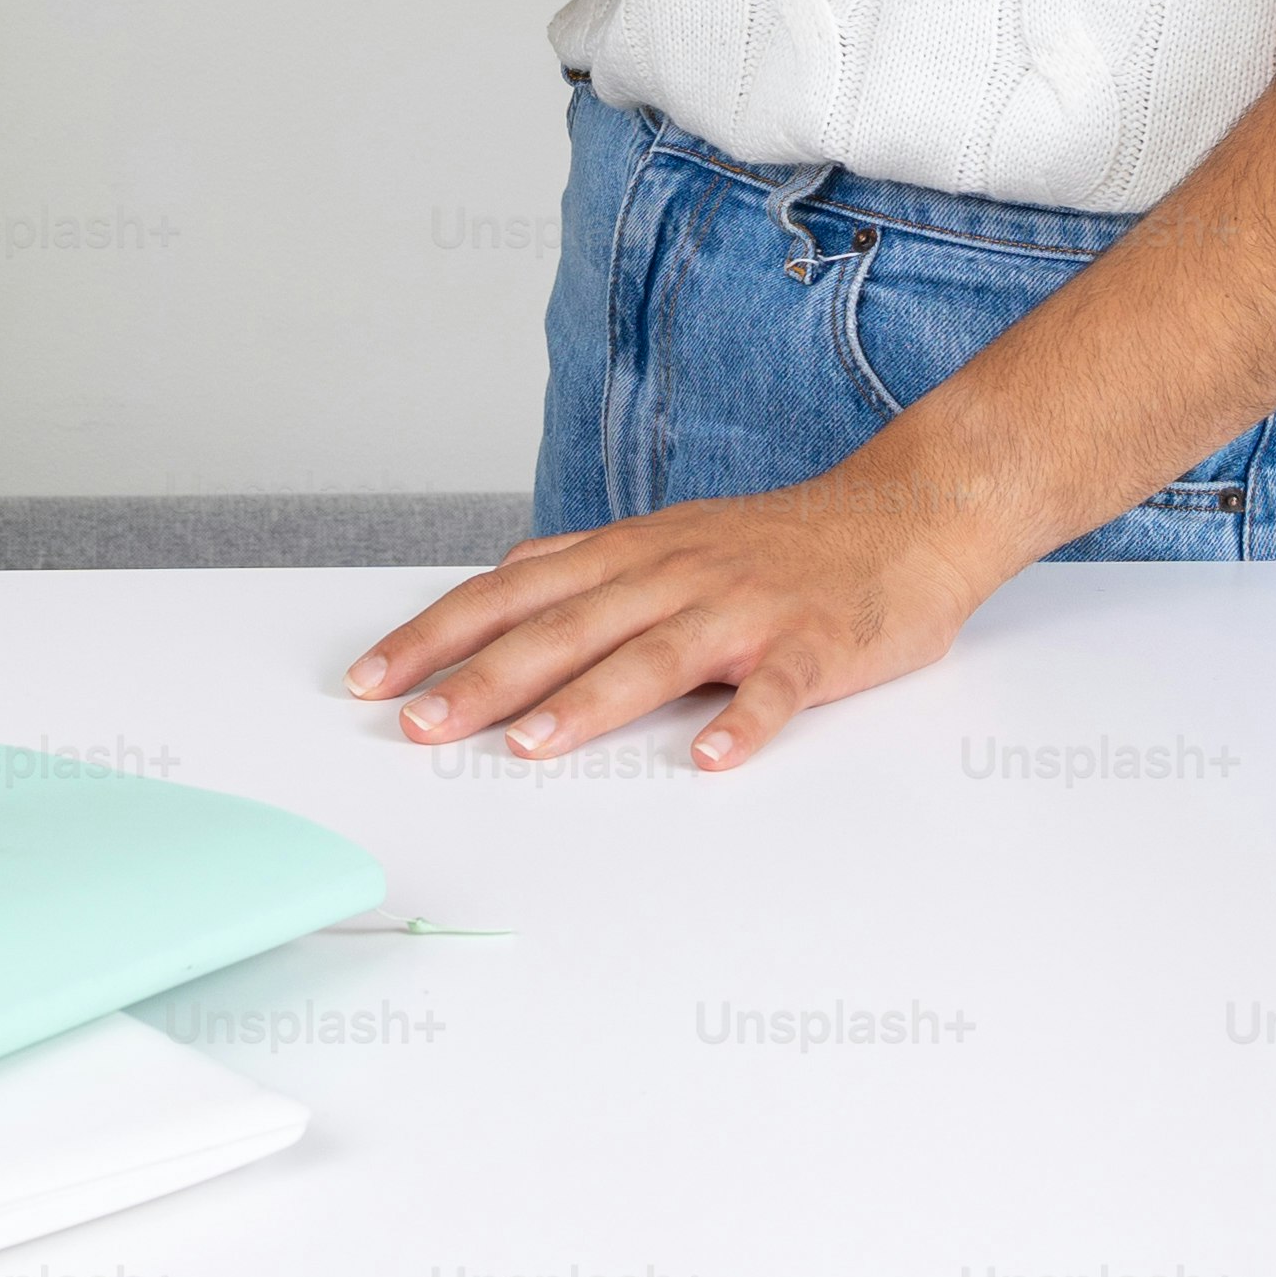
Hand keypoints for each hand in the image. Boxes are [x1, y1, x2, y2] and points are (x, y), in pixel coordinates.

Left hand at [343, 461, 1007, 770]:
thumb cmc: (778, 546)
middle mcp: (674, 573)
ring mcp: (745, 608)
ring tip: (530, 746)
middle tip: (418, 724)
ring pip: (655, 653)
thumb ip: (588, 570)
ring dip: (590, 701)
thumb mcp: (667, 541)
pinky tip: (713, 760)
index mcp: (631, 554)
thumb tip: (500, 587)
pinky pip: (777, 688)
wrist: (904, 516)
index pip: (511, 594)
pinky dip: (745, 722)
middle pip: (565, 627)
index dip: (438, 633)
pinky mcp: (815, 644)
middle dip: (483, 676)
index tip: (370, 677)